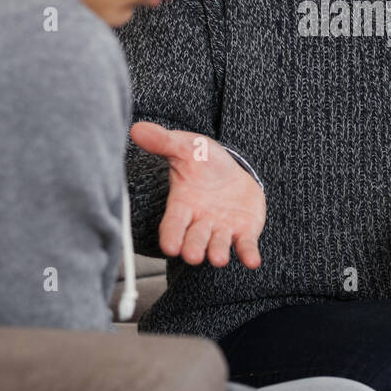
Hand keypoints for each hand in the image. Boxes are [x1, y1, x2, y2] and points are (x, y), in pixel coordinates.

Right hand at [129, 122, 264, 268]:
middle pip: (194, 238)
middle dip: (193, 248)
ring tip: (218, 260)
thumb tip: (137, 129)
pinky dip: (249, 255)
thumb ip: (163, 141)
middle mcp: (200, 222)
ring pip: (218, 245)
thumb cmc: (202, 160)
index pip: (173, 223)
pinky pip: (245, 246)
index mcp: (182, 205)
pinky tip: (253, 261)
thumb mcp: (185, 146)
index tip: (170, 247)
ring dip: (217, 253)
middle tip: (192, 256)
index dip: (171, 235)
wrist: (231, 169)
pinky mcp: (243, 232)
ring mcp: (221, 229)